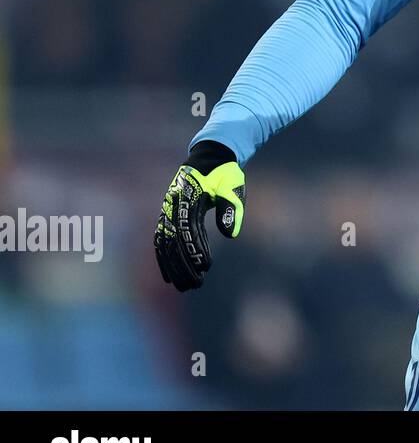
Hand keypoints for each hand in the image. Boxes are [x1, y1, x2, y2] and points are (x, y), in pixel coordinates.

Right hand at [153, 141, 244, 291]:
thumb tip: (230, 235)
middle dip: (183, 265)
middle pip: (173, 241)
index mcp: (189, 198)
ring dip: (172, 267)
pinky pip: (162, 240)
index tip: (206, 266)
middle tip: (196, 285)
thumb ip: (231, 209)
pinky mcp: (167, 215)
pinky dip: (163, 258)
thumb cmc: (224, 173)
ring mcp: (167, 211)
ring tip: (184, 286)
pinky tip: (169, 276)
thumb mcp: (232, 187)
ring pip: (164, 244)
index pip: (190, 229)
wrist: (210, 156)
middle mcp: (173, 206)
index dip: (196, 249)